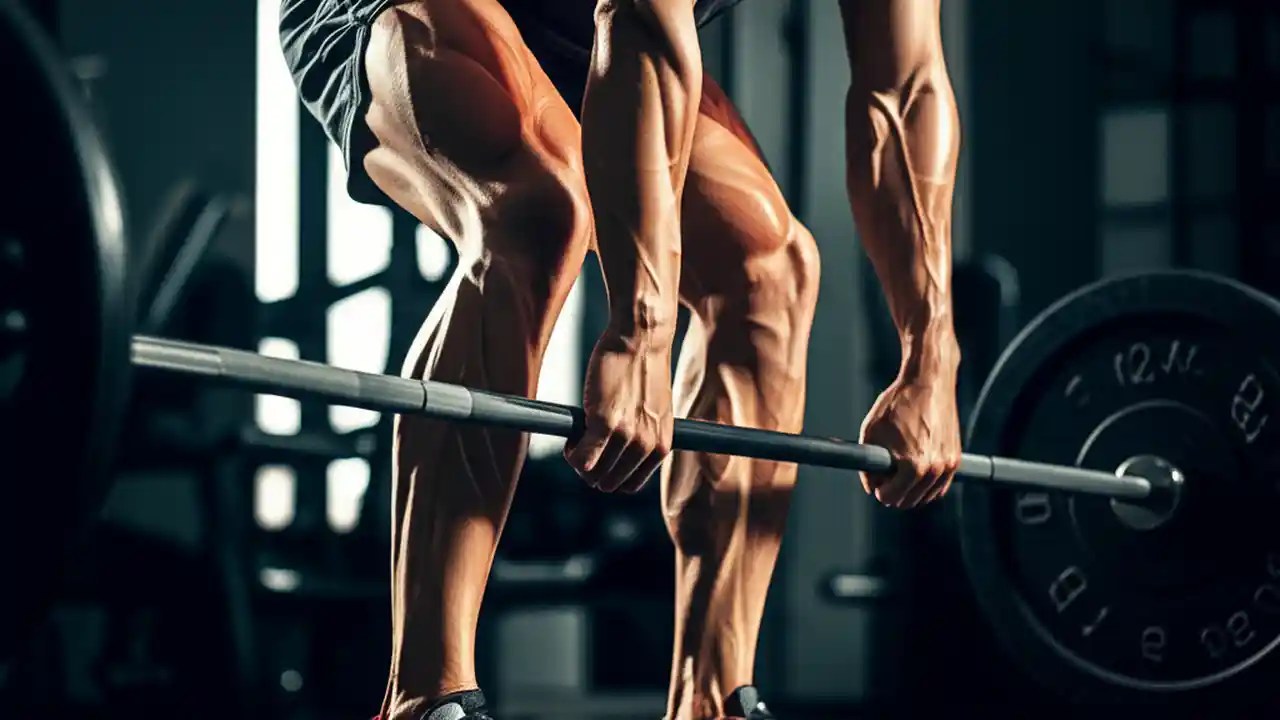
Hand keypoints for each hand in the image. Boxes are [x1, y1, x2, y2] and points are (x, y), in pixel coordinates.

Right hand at [564, 328, 674, 492]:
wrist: (642, 338)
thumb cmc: (644, 369)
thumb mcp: (655, 412)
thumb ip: (644, 436)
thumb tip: (618, 454)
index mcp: (661, 447)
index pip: (629, 485)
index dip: (609, 475)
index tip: (600, 456)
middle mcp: (646, 446)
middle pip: (608, 483)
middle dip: (591, 469)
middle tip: (584, 445)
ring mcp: (626, 436)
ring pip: (592, 474)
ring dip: (579, 460)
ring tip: (578, 437)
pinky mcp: (604, 422)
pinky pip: (581, 458)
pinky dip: (571, 453)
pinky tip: (572, 437)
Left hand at [859, 370, 961, 508]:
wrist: (928, 382)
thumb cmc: (898, 403)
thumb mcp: (871, 433)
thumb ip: (868, 465)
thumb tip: (873, 486)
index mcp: (913, 466)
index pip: (890, 498)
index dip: (878, 489)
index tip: (876, 479)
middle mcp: (934, 469)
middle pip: (909, 501)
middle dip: (894, 492)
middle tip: (886, 476)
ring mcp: (948, 465)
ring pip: (927, 497)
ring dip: (912, 491)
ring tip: (899, 472)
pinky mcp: (956, 458)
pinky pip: (940, 486)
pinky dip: (928, 485)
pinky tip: (916, 472)